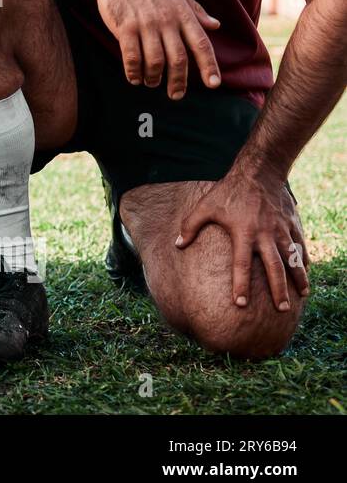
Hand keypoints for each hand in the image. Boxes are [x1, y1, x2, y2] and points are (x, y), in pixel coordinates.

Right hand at [91, 0, 222, 98]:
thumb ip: (196, 10)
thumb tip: (216, 25)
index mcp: (183, 13)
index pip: (201, 44)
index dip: (208, 66)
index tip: (213, 84)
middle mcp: (167, 21)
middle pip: (178, 59)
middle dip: (179, 82)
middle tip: (176, 95)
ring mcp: (145, 25)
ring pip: (155, 61)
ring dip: (154, 78)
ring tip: (151, 83)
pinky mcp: (125, 28)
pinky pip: (132, 57)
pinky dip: (134, 72)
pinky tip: (134, 78)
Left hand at [176, 175, 309, 310]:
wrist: (259, 172)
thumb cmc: (229, 191)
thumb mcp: (205, 206)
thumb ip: (190, 226)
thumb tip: (177, 245)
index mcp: (243, 233)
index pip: (241, 265)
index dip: (240, 285)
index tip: (240, 304)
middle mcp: (264, 234)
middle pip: (274, 268)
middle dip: (278, 291)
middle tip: (281, 310)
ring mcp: (280, 230)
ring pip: (292, 259)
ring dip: (298, 278)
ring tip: (302, 296)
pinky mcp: (291, 224)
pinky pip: (299, 245)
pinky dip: (303, 259)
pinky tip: (305, 272)